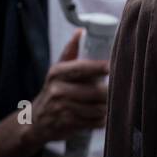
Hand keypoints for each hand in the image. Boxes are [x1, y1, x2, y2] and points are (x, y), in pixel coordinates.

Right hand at [22, 29, 108, 148]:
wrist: (35, 120)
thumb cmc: (54, 90)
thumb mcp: (58, 70)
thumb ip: (71, 51)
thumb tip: (81, 31)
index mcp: (57, 72)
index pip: (81, 68)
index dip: (99, 67)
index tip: (113, 66)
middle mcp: (57, 90)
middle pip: (94, 91)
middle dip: (110, 92)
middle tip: (121, 88)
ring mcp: (61, 109)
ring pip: (97, 108)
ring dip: (108, 107)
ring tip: (112, 102)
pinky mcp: (67, 125)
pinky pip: (93, 122)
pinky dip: (102, 120)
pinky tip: (103, 116)